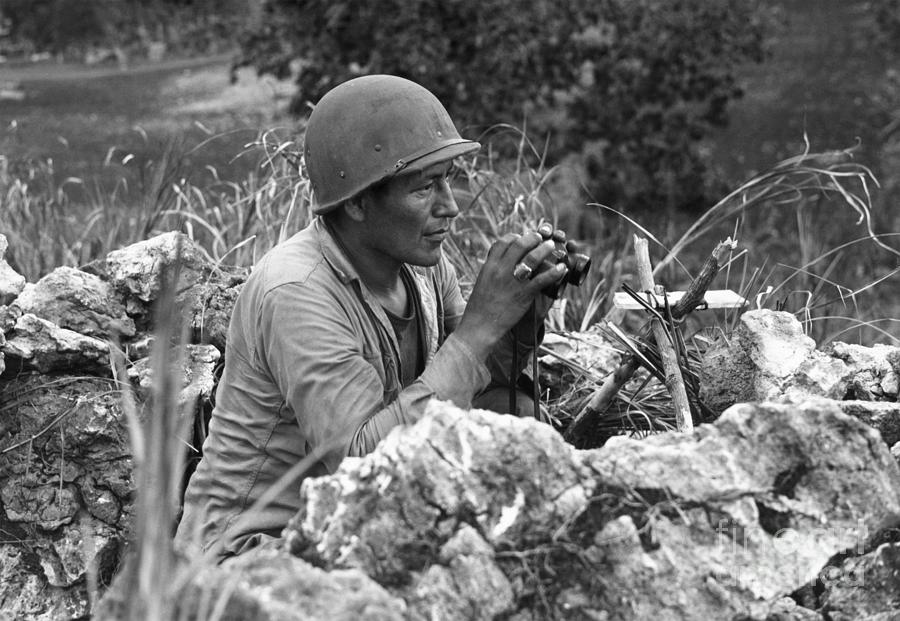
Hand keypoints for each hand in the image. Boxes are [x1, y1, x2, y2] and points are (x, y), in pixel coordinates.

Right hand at [454, 228, 566, 359]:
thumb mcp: (482, 282)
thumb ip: (492, 271)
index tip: (521, 238)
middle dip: (533, 238)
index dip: (514, 237)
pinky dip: (554, 272)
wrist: (479, 326)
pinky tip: (562, 269)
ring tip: (551, 246)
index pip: (503, 242)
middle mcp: (501, 270)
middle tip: (541, 237)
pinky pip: (542, 280)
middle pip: (520, 245)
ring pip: (533, 258)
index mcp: (489, 266)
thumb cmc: (479, 308)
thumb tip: (500, 263)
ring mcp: (513, 281)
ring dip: (545, 249)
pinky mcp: (523, 295)